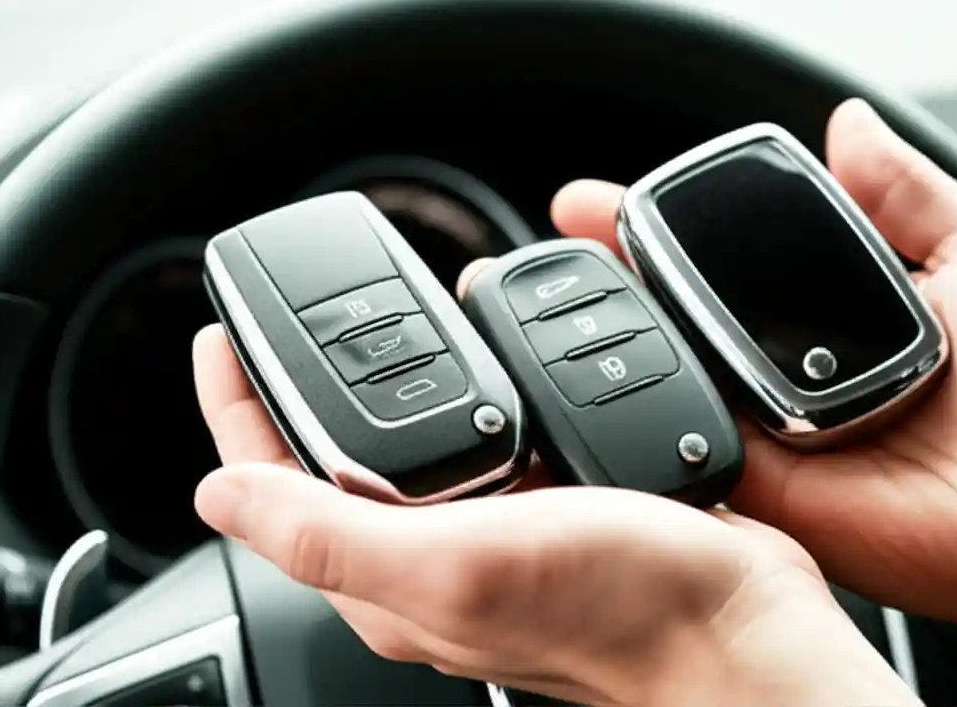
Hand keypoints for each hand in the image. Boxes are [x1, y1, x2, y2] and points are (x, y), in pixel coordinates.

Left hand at [190, 325, 915, 705]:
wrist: (737, 622)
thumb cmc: (621, 610)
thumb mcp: (460, 562)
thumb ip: (330, 531)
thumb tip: (219, 498)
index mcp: (385, 580)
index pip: (269, 489)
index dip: (234, 409)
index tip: (222, 340)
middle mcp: (426, 562)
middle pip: (323, 471)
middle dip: (288, 399)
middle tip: (275, 333)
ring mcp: (484, 538)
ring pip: (399, 456)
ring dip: (367, 396)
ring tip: (355, 338)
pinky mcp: (541, 513)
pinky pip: (475, 449)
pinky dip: (455, 403)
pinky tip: (473, 372)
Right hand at [554, 98, 956, 699]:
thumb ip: (908, 193)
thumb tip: (849, 126)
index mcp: (829, 307)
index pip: (724, 256)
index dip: (664, 226)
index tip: (605, 202)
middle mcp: (787, 367)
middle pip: (681, 316)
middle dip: (612, 277)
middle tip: (562, 242)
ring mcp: (767, 431)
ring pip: (669, 380)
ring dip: (612, 344)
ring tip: (554, 304)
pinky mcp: (759, 489)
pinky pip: (685, 454)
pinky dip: (639, 431)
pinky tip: (590, 395)